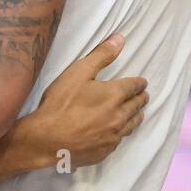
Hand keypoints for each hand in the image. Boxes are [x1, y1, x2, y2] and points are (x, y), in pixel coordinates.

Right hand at [9, 34, 147, 170]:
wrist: (46, 139)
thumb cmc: (60, 103)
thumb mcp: (78, 72)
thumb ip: (101, 55)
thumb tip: (120, 39)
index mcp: (115, 95)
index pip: (134, 87)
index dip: (139, 83)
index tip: (143, 82)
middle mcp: (119, 117)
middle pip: (137, 106)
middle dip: (141, 99)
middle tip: (144, 96)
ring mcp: (113, 137)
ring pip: (132, 125)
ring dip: (136, 116)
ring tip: (138, 113)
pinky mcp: (105, 152)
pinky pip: (119, 140)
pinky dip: (121, 133)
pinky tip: (117, 132)